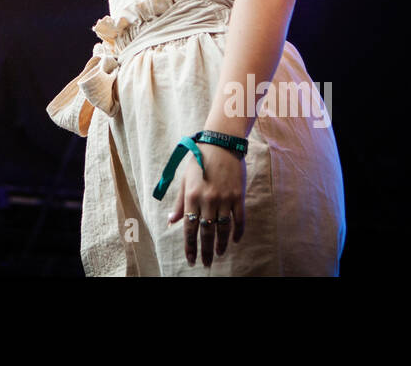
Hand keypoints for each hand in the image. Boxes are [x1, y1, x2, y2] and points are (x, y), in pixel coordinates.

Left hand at [166, 143, 246, 266]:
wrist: (221, 145)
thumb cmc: (199, 161)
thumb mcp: (185, 180)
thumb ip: (179, 202)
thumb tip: (171, 221)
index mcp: (192, 196)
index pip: (189, 227)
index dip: (190, 246)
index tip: (191, 259)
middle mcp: (208, 200)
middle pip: (206, 232)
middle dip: (206, 250)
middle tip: (206, 264)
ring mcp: (224, 199)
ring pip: (223, 229)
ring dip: (221, 244)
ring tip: (218, 254)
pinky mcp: (238, 196)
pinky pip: (239, 219)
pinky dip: (237, 232)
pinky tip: (234, 241)